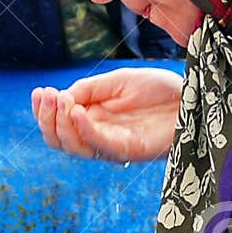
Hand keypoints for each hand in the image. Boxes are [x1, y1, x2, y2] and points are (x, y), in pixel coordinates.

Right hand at [32, 67, 183, 162]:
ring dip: (62, 124)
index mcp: (93, 118)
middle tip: (47, 96)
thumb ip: (88, 89)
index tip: (40, 92)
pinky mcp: (130, 151)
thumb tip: (59, 98)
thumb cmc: (158, 89)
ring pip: (75, 146)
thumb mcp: (117, 81)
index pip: (59, 123)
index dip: (45, 111)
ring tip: (61, 101)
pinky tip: (77, 113)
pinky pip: (100, 145)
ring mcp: (113, 145)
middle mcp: (99, 135)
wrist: (191, 97)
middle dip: (47, 119)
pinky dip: (84, 130)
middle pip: (60, 139)